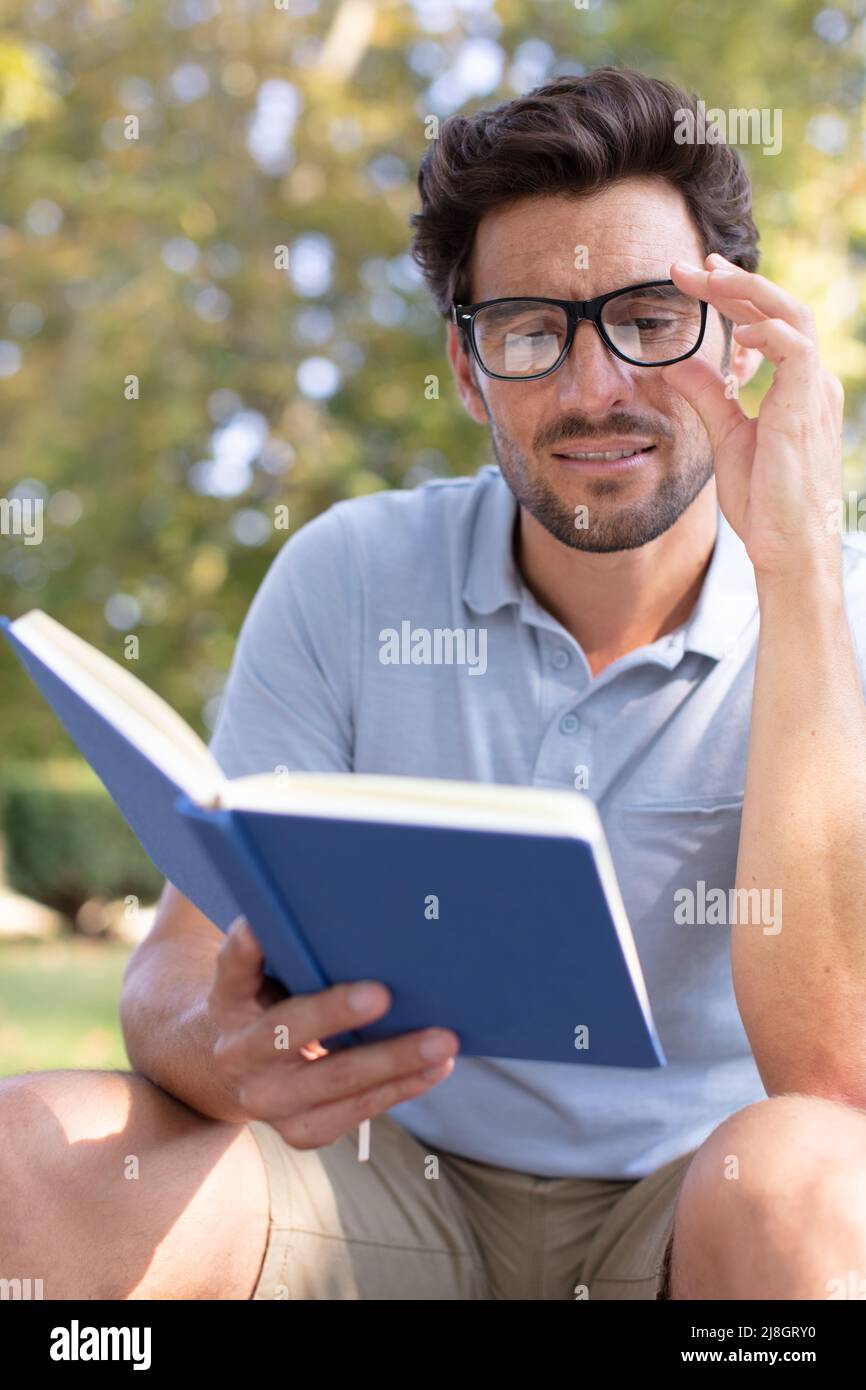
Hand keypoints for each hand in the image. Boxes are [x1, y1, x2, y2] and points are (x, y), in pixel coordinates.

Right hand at [208, 918, 457, 1147]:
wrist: (235, 1071)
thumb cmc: (266, 1001)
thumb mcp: (259, 972)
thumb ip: (280, 944)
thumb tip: (325, 908)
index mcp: (228, 1000)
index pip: (234, 967)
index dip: (247, 948)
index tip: (260, 926)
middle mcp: (239, 1055)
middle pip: (289, 1033)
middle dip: (337, 1015)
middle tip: (384, 994)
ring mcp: (268, 1102)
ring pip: (333, 1084)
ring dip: (392, 1063)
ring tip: (440, 1042)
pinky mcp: (301, 1131)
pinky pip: (354, 1113)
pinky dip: (399, 1089)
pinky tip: (434, 1069)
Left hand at [662, 252, 844, 584]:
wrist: (788, 547)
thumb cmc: (765, 502)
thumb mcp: (726, 437)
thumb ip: (708, 396)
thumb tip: (676, 364)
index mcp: (796, 387)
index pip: (768, 324)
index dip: (734, 296)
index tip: (697, 276)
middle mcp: (810, 381)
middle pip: (779, 309)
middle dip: (733, 282)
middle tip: (689, 265)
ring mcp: (813, 391)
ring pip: (791, 315)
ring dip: (746, 292)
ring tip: (707, 278)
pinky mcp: (806, 406)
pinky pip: (795, 347)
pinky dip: (766, 330)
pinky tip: (737, 329)